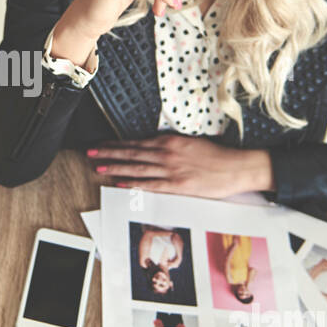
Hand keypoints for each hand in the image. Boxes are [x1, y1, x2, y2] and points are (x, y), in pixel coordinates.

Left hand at [85, 133, 273, 197]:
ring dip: (116, 167)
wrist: (236, 168)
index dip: (117, 144)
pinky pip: (150, 185)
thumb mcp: (190, 143)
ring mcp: (170, 170)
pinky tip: (120, 183)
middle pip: (131, 153)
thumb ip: (170, 145)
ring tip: (99, 167)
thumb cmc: (216, 156)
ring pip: (136, 168)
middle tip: (91, 153)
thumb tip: (152, 147)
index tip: (102, 145)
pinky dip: (133, 184)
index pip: (136, 142)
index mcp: (170, 141)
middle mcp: (167, 153)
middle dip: (108, 153)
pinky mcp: (177, 186)